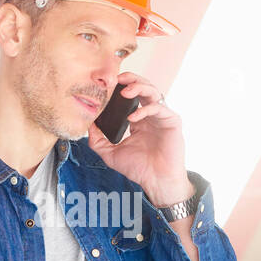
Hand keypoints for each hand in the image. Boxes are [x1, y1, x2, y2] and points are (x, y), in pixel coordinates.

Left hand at [86, 72, 192, 204]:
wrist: (156, 182)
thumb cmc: (139, 169)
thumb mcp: (111, 154)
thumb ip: (98, 141)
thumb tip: (88, 126)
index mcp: (138, 120)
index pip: (131, 96)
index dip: (120, 88)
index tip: (106, 85)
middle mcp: (151, 115)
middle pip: (143, 87)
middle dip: (131, 79)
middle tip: (117, 78)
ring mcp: (162, 117)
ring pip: (153, 92)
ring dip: (139, 87)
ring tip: (125, 92)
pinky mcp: (172, 122)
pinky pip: (159, 108)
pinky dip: (145, 109)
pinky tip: (132, 117)